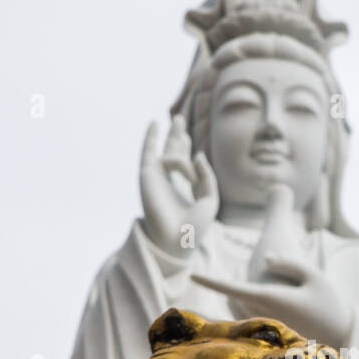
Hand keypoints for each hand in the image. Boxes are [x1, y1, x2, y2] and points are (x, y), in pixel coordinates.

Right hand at [139, 115, 218, 258]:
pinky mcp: (148, 176)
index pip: (185, 163)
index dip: (187, 149)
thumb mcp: (210, 199)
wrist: (176, 240)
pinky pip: (149, 153)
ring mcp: (158, 178)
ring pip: (170, 153)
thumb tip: (197, 154)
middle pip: (173, 152)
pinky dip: (151, 138)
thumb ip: (207, 176)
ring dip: (179, 149)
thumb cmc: (194, 227)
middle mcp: (169, 181)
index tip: (188, 138)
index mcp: (184, 188)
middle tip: (179, 119)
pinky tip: (154, 123)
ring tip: (185, 153)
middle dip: (177, 135)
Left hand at [191, 257, 354, 348]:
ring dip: (240, 299)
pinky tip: (257, 304)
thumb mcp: (315, 276)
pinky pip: (248, 320)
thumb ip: (288, 263)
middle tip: (254, 285)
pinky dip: (247, 308)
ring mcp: (266, 328)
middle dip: (233, 287)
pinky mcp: (270, 336)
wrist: (342, 337)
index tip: (192, 275)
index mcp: (272, 299)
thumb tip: (266, 259)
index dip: (212, 282)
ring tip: (261, 296)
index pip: (234, 288)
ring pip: (240, 308)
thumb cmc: (330, 303)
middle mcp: (265, 316)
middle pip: (236, 296)